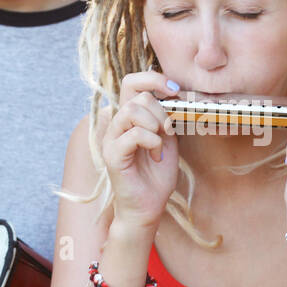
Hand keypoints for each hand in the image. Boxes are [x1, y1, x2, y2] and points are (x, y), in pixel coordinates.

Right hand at [103, 72, 180, 231]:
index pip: (132, 82)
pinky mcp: (112, 155)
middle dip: (161, 111)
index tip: (174, 90)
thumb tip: (174, 93)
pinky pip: (134, 134)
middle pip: (137, 96)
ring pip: (132, 111)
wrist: (148, 207)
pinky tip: (156, 157)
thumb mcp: (167, 139)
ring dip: (155, 126)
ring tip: (160, 145)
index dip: (154, 78)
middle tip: (168, 131)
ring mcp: (112, 139)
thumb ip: (165, 116)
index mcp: (129, 118)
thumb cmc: (157, 175)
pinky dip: (152, 143)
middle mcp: (116, 125)